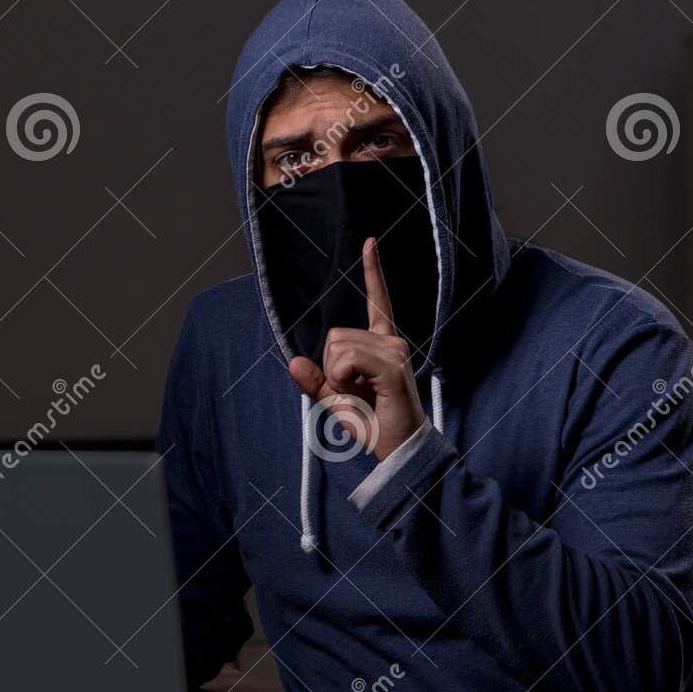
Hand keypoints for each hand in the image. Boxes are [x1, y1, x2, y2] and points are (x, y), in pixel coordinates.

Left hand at [288, 237, 424, 460]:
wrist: (398, 449)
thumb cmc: (373, 425)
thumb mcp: (336, 402)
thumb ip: (317, 382)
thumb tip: (294, 362)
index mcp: (381, 345)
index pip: (377, 302)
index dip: (372, 272)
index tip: (369, 242)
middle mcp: (391, 342)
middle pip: (336, 335)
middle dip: (331, 367)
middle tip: (353, 391)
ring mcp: (394, 351)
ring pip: (339, 347)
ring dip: (338, 376)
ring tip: (361, 395)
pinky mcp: (392, 366)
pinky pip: (349, 359)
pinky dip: (344, 379)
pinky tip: (363, 392)